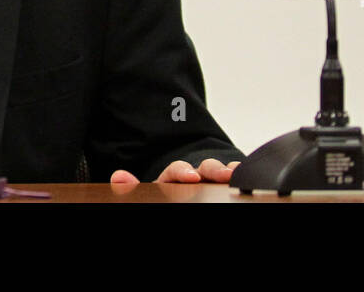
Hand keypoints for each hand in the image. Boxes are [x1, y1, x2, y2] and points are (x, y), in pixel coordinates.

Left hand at [110, 158, 239, 183]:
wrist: (178, 196)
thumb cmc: (165, 195)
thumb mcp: (150, 194)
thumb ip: (134, 188)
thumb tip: (118, 177)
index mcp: (173, 179)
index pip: (177, 171)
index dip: (183, 171)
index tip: (191, 177)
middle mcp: (195, 177)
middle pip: (205, 167)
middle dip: (215, 168)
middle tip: (225, 175)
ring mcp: (210, 183)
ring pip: (221, 173)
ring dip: (230, 171)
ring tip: (238, 174)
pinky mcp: (222, 190)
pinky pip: (232, 182)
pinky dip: (239, 178)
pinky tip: (246, 179)